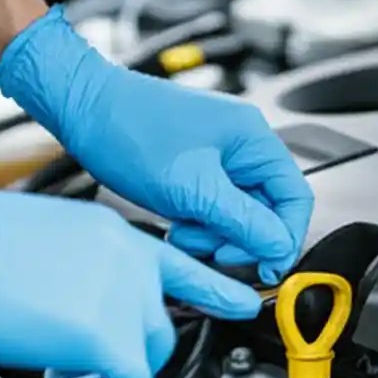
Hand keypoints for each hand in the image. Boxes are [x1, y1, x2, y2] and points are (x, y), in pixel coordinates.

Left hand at [0, 5, 312, 284]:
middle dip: (241, 239)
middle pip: (267, 211)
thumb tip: (279, 249)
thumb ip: (243, 222)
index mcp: (254, 140)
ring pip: (238, 215)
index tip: (266, 268)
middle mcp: (243, 146)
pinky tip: (175, 223)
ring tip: (184, 233)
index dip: (285, 239)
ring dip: (215, 235)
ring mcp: (219, 157)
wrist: (82, 109)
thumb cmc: (131, 133)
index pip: (295, 199)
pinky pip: (213, 207)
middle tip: (213, 252)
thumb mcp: (194, 189)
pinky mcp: (195, 168)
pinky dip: (198, 223)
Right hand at [0, 144, 260, 377]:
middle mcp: (127, 262)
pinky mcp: (103, 335)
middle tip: (77, 366)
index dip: (215, 288)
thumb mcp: (36, 243)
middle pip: (160, 326)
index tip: (243, 300)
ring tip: (62, 377)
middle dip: (124, 356)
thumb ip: (73, 274)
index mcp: (110, 235)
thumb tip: (70, 311)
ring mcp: (121, 297)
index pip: (180, 265)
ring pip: (146, 360)